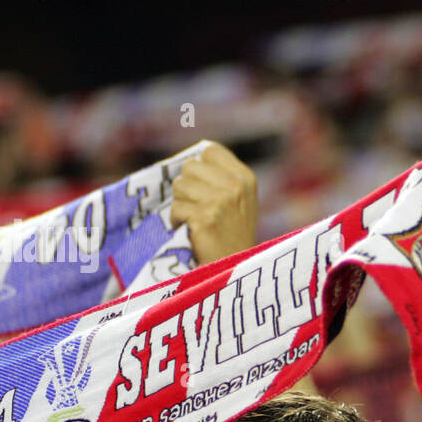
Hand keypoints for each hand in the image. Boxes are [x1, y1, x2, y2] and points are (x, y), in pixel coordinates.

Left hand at [171, 142, 258, 265]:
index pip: (210, 151)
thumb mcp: (239, 200)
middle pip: (190, 167)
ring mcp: (221, 201)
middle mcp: (236, 186)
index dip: (201, 167)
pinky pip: (175, 208)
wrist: (234, 270)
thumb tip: (191, 160)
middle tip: (200, 208)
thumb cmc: (232, 234)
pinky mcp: (205, 218)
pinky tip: (192, 232)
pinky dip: (177, 221)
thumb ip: (221, 177)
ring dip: (181, 204)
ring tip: (196, 220)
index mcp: (246, 178)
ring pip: (179, 186)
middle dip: (188, 187)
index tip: (205, 187)